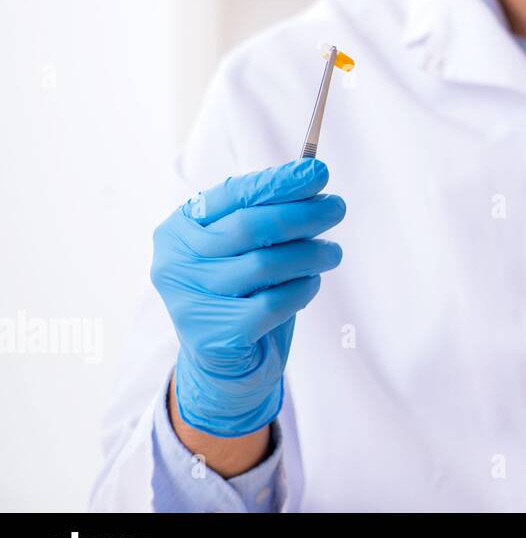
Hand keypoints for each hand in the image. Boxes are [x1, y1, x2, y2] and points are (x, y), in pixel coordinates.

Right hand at [150, 158, 344, 437]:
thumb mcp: (246, 248)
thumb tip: (313, 174)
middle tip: (337, 208)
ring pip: (266, 264)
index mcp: (180, 229)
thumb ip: (268, 214)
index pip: (233, 195)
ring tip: (332, 252)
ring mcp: (190, 301)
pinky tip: (310, 284)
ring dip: (310, 253)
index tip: (318, 172)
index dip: (279, 182)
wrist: (224, 365)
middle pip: (251, 226)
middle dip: (303, 214)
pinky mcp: (214, 336)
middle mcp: (176, 262)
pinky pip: (272, 303)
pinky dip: (301, 289)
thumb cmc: (241, 292)